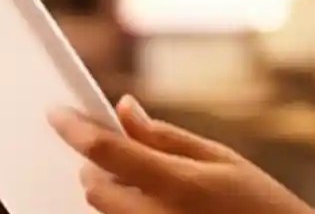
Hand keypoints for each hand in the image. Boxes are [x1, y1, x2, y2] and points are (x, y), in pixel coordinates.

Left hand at [49, 95, 314, 213]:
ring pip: (104, 212)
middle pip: (94, 189)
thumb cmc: (258, 202)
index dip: (75, 129)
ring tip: (150, 184)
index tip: (56, 113)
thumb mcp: (220, 157)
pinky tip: (154, 201)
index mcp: (178, 183)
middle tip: (121, 153)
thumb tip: (123, 110)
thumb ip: (165, 136)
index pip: (108, 151)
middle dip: (97, 166)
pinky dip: (126, 210)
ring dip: (112, 192)